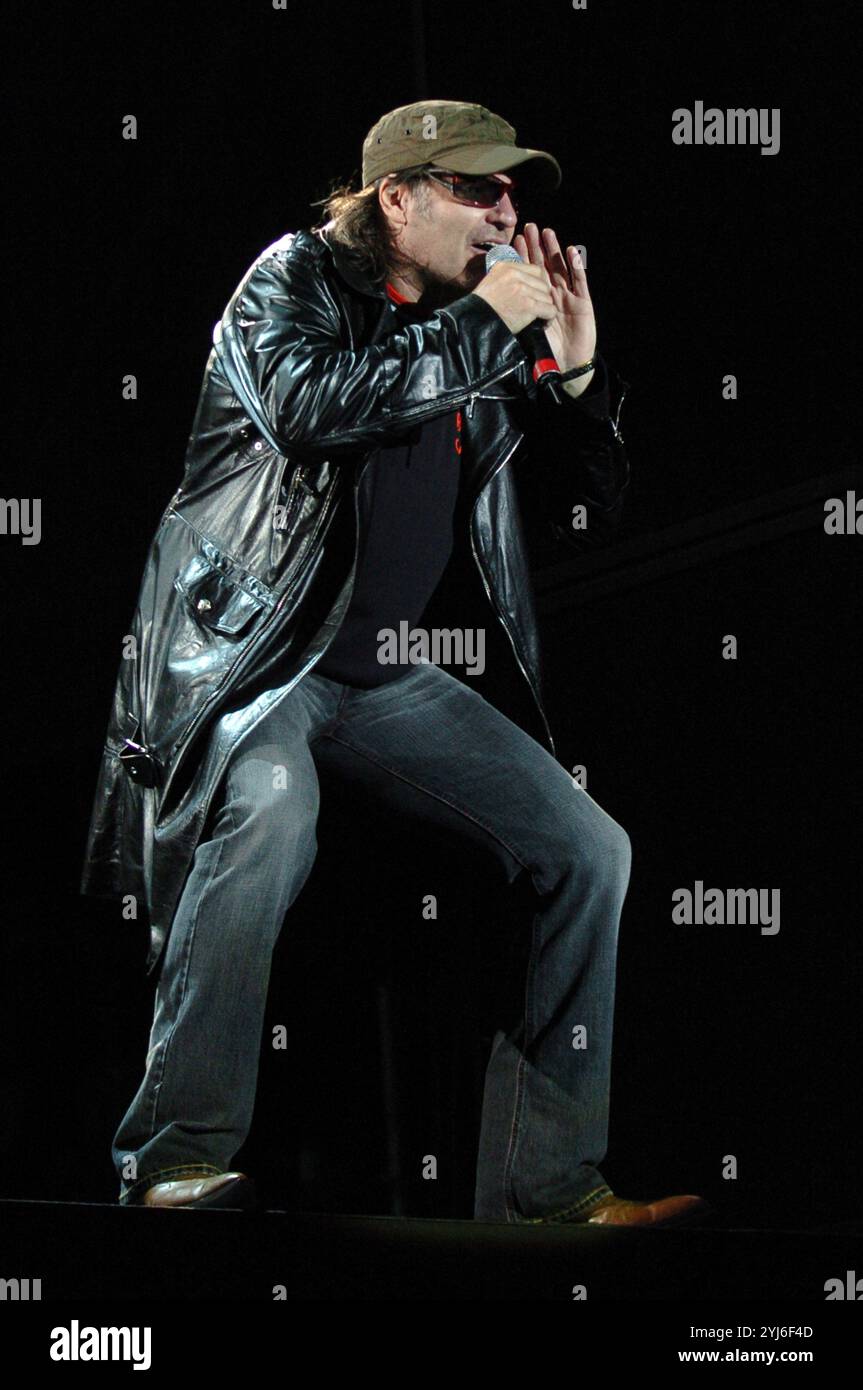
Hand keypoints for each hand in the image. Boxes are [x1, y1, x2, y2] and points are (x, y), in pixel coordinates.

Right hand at [472, 259, 556, 336]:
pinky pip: (549, 310)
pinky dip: (548, 318)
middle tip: (536, 308)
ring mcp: (523, 290)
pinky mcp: (528, 306)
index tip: (534, 295)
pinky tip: (542, 322)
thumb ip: (507, 277)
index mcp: (506, 266)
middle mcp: (515, 275)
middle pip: (544, 284)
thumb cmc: (481, 308)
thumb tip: (525, 279)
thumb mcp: (491, 282)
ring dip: (544, 308)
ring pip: (547, 298)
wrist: (475, 323)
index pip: (536, 270)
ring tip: (537, 317)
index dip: (538, 284)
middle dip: (542, 297)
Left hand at [512, 224, 596, 371]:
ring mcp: (569, 297)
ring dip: (555, 250)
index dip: (524, 257)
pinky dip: (576, 267)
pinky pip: (580, 282)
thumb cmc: (547, 350)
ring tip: (548, 232)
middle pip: (546, 265)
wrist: (566, 366)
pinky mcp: (583, 303)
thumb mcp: (528, 330)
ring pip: (561, 268)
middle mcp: (554, 295)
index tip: (516, 240)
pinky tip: (571, 252)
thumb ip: (518, 316)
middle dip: (538, 246)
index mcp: (539, 300)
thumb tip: (497, 303)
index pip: (530, 274)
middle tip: (530, 226)